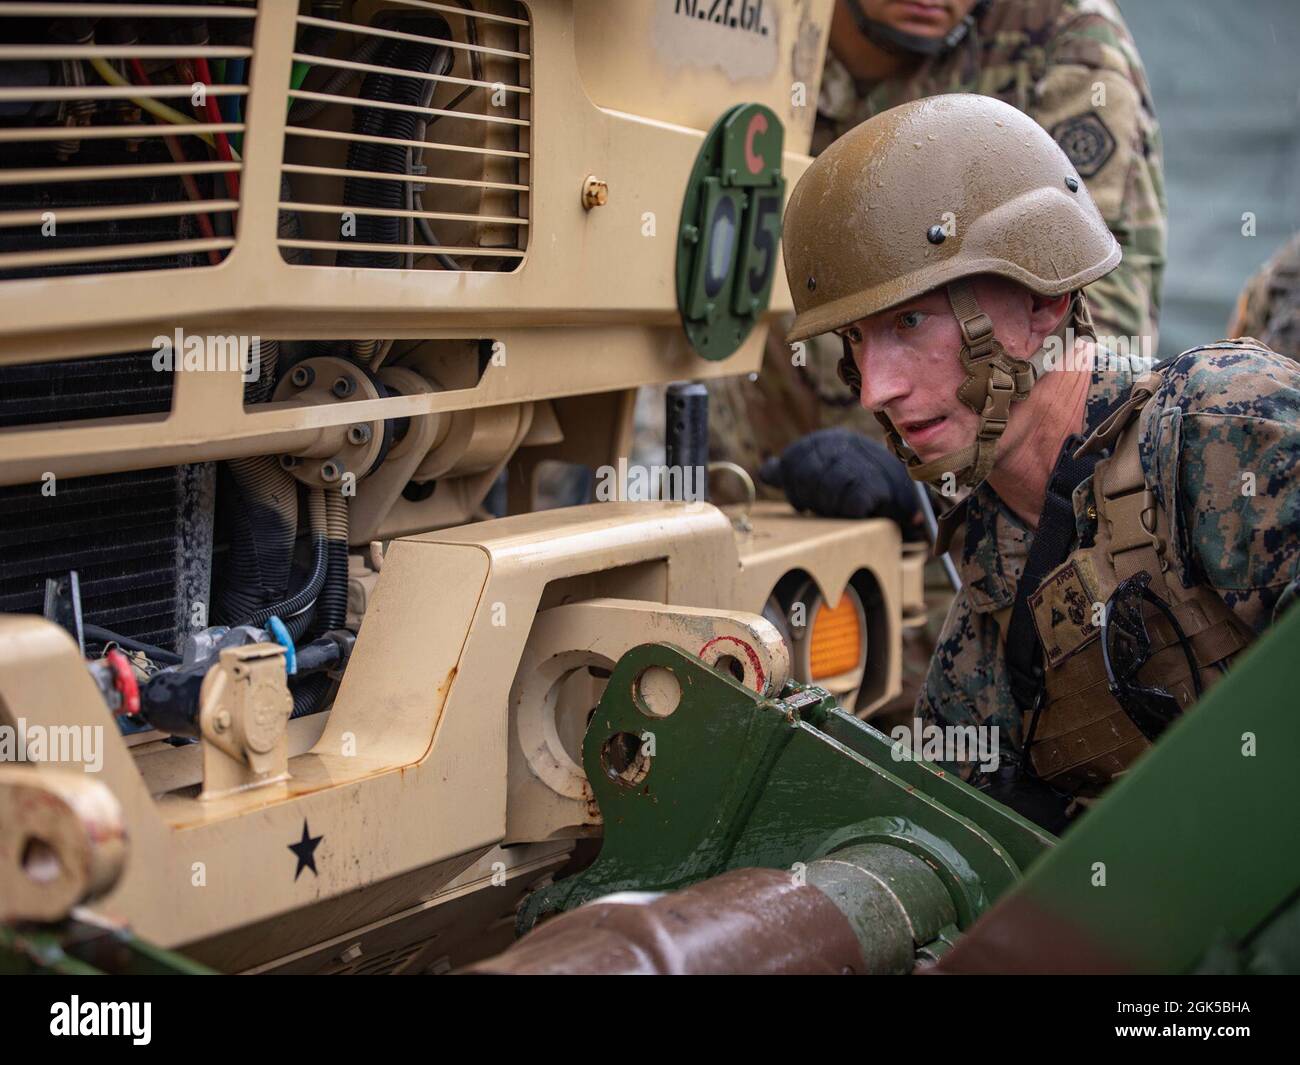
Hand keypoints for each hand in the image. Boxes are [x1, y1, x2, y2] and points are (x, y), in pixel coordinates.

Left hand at [760, 428, 920, 527]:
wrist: (906, 497)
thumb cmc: (857, 488)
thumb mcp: (823, 475)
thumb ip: (792, 474)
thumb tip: (766, 472)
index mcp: (825, 440)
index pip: (791, 463)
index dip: (794, 489)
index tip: (805, 503)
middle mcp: (842, 442)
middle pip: (806, 476)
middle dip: (812, 499)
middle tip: (826, 509)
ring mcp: (862, 459)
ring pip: (828, 488)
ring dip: (831, 507)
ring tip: (842, 510)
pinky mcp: (879, 484)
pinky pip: (853, 502)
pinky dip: (852, 511)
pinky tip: (858, 512)